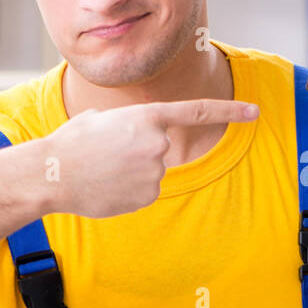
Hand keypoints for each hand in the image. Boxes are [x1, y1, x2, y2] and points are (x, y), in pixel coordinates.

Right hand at [39, 98, 258, 217]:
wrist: (52, 174)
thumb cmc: (72, 143)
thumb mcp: (103, 119)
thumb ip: (132, 124)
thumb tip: (141, 139)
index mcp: (147, 116)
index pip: (198, 111)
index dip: (230, 110)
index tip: (256, 112)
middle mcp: (157, 143)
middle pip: (162, 149)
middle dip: (140, 152)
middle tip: (109, 155)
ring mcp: (155, 171)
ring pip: (152, 172)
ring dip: (131, 173)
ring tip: (103, 171)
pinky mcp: (148, 196)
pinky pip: (145, 192)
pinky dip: (128, 191)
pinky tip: (107, 187)